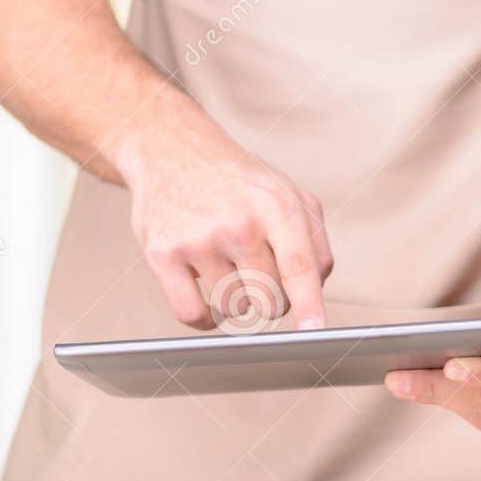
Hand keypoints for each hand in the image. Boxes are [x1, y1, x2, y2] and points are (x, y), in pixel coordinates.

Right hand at [116, 98, 332, 330]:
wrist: (171, 150)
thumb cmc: (236, 181)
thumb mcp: (287, 192)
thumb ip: (314, 239)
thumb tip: (316, 289)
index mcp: (277, 205)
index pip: (299, 265)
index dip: (308, 302)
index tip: (313, 330)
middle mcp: (239, 222)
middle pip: (270, 300)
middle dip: (271, 297)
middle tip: (259, 274)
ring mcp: (199, 238)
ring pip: (234, 309)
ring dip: (236, 300)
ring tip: (228, 267)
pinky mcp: (164, 254)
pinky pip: (193, 314)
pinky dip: (206, 318)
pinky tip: (208, 297)